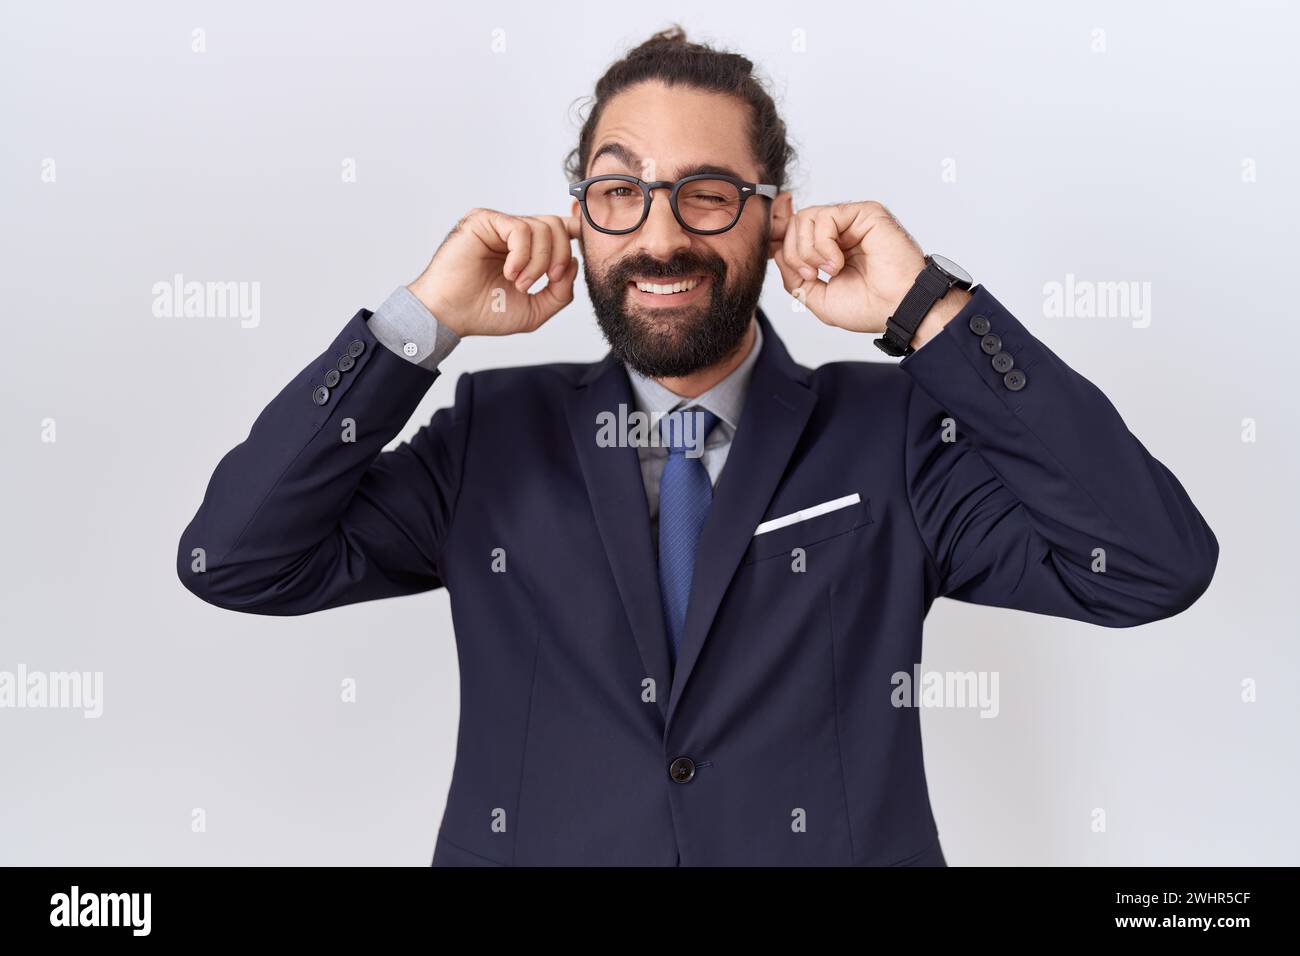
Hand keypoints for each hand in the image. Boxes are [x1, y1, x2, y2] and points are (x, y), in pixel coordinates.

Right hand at [407, 209, 581, 336]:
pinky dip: (522, 255)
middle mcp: (513, 234)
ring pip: (542, 227)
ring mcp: (499, 225)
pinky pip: (520, 228)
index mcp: (526, 250)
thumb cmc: (485, 313)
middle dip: (560, 256)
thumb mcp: (535, 310)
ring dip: (539, 261)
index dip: (576, 234)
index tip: (583, 252)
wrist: (450, 315)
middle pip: (556, 226)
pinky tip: (510, 272)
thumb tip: (573, 263)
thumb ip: (561, 291)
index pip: (559, 230)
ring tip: (520, 283)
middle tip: (548, 281)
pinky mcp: (484, 220)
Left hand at [769, 200, 930, 334]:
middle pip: (795, 225)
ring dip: (808, 250)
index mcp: (830, 249)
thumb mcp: (815, 297)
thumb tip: (777, 252)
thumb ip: (792, 275)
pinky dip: (823, 243)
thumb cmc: (868, 307)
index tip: (785, 261)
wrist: (897, 309)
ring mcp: (852, 221)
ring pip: (805, 218)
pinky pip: (824, 216)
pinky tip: (838, 262)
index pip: (794, 233)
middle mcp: (841, 232)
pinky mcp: (864, 212)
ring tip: (829, 270)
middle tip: (812, 276)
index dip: (780, 242)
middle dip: (794, 253)